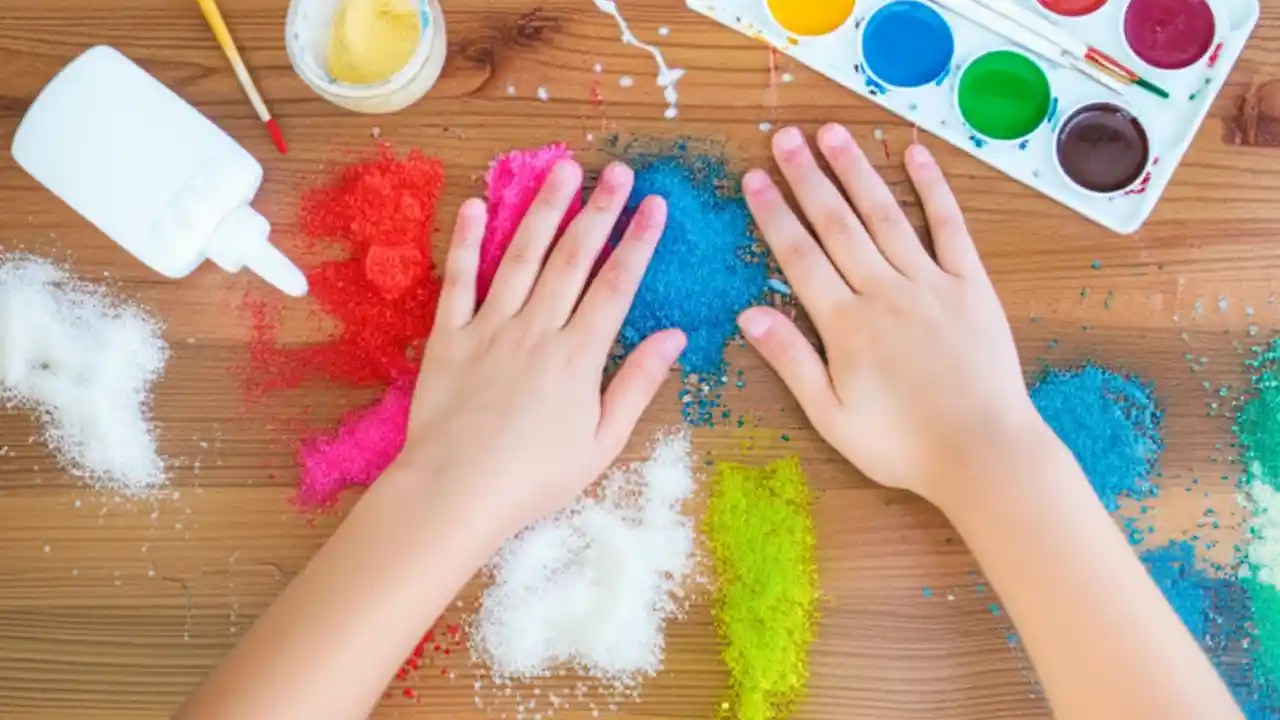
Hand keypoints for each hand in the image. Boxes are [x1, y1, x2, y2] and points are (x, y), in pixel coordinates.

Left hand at [396, 159, 685, 539]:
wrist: (455, 492)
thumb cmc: (534, 479)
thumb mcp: (602, 444)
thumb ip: (636, 385)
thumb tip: (674, 337)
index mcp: (578, 357)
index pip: (616, 285)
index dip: (638, 241)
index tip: (655, 204)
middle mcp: (536, 330)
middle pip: (573, 258)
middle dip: (599, 210)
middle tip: (618, 171)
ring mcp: (489, 328)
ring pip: (521, 256)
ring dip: (544, 209)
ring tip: (563, 169)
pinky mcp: (448, 336)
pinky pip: (459, 279)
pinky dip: (468, 241)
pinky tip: (479, 206)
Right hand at [737, 124, 1036, 508]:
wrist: (983, 453)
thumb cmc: (902, 444)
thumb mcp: (831, 415)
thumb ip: (792, 360)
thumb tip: (748, 313)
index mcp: (846, 325)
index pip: (799, 256)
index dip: (774, 214)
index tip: (754, 177)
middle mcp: (884, 292)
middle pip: (837, 224)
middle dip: (808, 177)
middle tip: (785, 136)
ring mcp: (929, 284)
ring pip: (884, 215)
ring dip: (856, 171)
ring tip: (832, 133)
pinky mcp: (970, 286)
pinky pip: (949, 228)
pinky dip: (932, 189)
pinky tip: (914, 156)